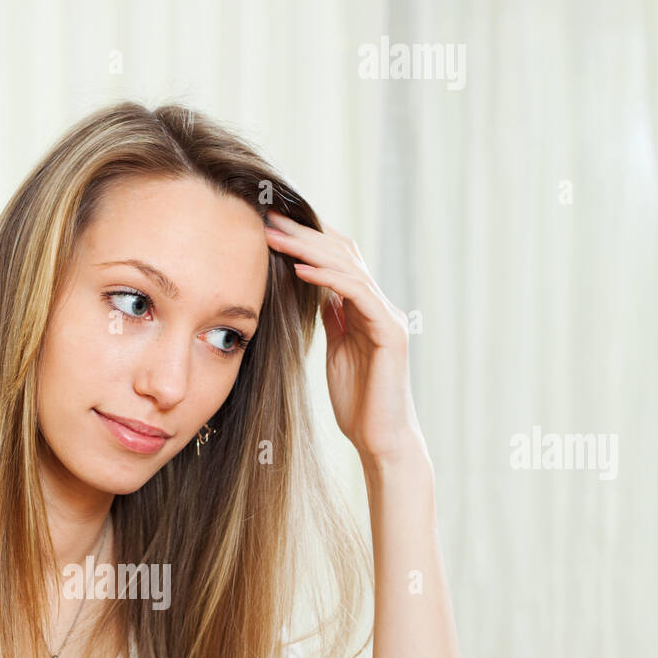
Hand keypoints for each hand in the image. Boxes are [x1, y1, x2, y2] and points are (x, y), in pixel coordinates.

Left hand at [264, 211, 427, 465]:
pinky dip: (328, 280)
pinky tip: (301, 270)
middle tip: (267, 217)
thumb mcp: (337, 353)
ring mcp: (387, 316)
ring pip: (348, 268)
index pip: (336, 260)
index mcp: (364, 308)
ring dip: (309, 250)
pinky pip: (357, 295)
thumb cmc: (358, 404)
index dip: (305, 240)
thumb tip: (317, 292)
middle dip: (303, 234)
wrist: (381, 439)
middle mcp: (379, 305)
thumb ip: (332, 320)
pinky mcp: (390, 333)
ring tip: (276, 236)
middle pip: (342, 254)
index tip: (269, 226)